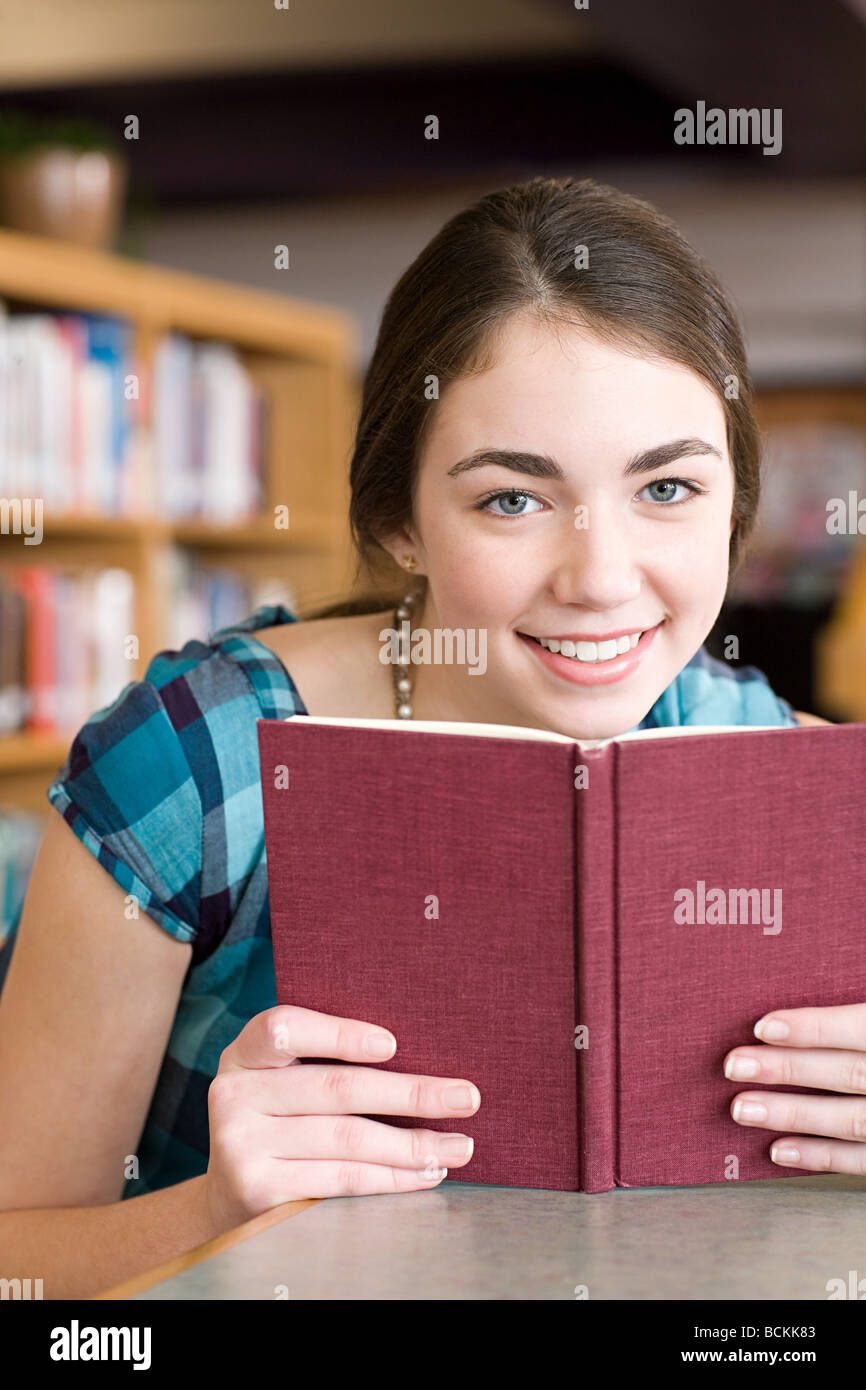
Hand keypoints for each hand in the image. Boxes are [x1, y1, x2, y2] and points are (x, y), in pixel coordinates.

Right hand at [205, 1004, 479, 1232]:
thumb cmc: (278, 1118)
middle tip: (466, 1097)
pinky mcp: (258, 1190)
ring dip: (413, 1144)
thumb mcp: (282, 1078)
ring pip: (348, 1140)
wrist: (227, 1192)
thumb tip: (424, 1052)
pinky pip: (342, 1179)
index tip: (394, 1045)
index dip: (339, 1034)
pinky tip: (425, 1172)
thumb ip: (323, 1060)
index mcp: (244, 1053)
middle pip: (335, 1089)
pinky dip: (392, 1177)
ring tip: (459, 1145)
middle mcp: (234, 1094)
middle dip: (411, 1093)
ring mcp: (241, 1145)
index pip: (284, 1029)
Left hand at [724, 1003, 865, 1173]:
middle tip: (733, 1066)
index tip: (762, 1027)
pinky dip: (820, 1156)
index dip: (812, 1028)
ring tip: (741, 1109)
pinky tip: (777, 1150)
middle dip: (788, 1069)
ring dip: (792, 1114)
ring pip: (850, 1119)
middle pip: (847, 1073)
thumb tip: (802, 984)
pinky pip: (863, 1160)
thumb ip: (853, 1013)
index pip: (858, 1028)